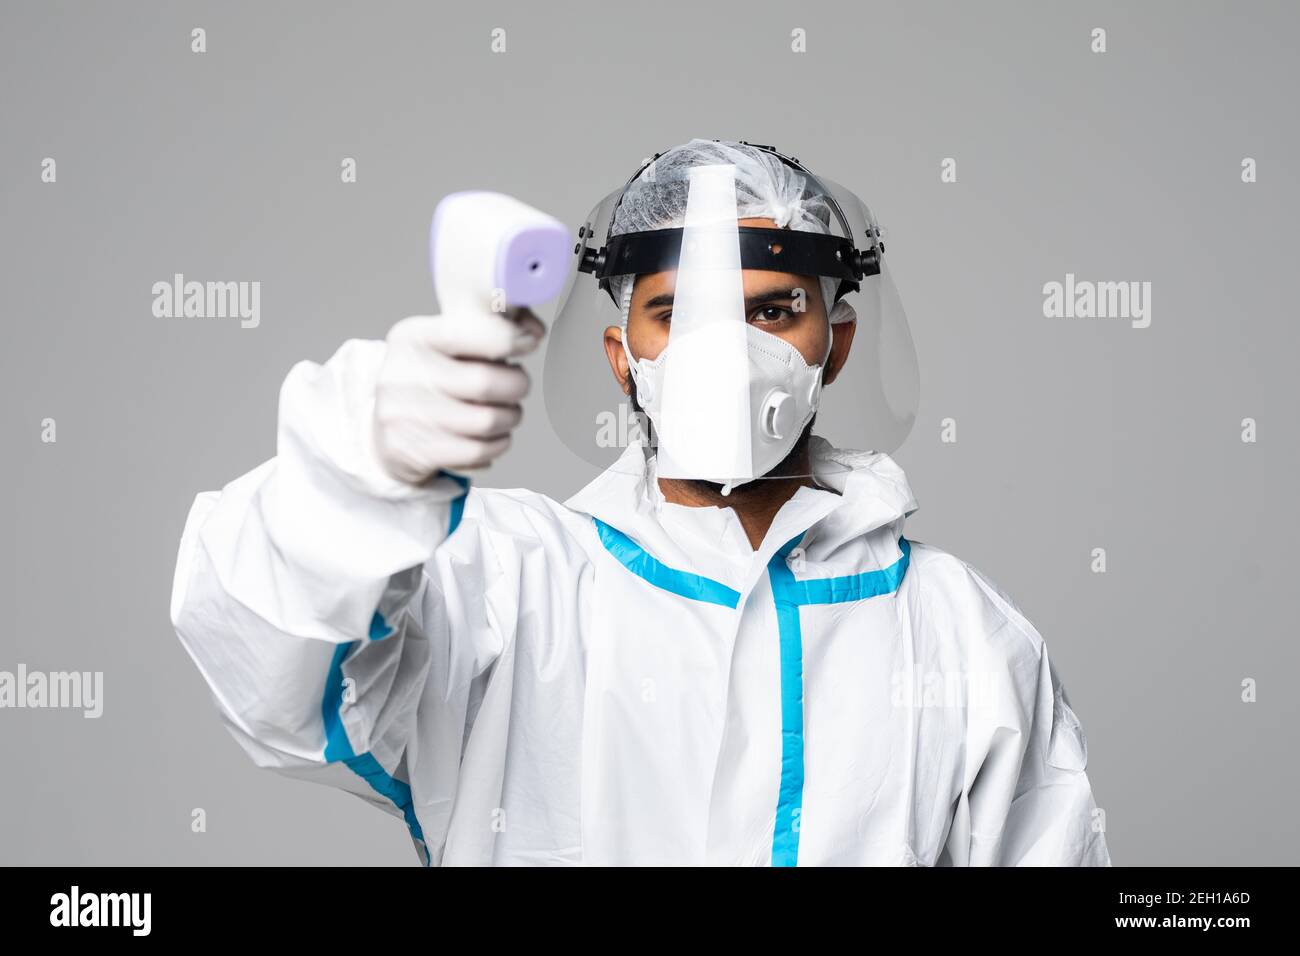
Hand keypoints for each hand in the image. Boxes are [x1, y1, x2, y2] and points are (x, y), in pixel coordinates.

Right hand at [373, 309, 543, 483]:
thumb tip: (534, 330)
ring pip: (486, 420)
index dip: (511, 338)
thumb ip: (485, 330)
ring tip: (508, 412)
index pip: (473, 331)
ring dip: (511, 417)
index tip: (527, 342)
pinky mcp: (415, 450)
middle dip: (516, 385)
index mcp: (413, 337)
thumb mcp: (441, 345)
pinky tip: (496, 437)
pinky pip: (478, 450)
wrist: (384, 431)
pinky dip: (499, 444)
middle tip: (518, 385)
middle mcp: (403, 373)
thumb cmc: (428, 381)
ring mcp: (406, 415)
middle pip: (484, 382)